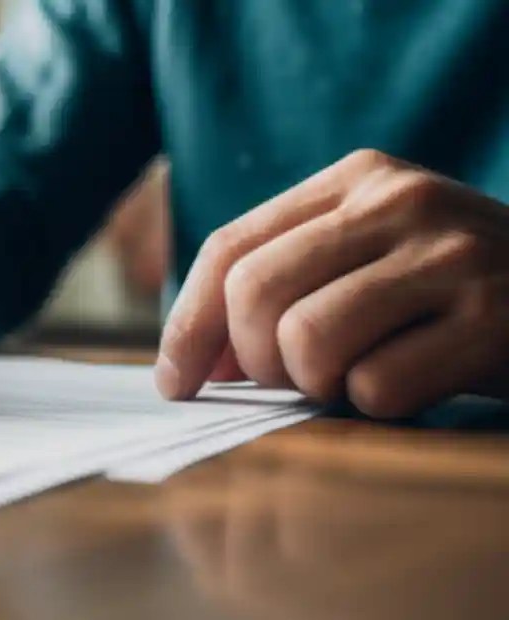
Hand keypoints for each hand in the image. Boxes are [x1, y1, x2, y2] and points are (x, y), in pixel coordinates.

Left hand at [156, 149, 508, 417]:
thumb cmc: (452, 295)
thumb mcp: (370, 261)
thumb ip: (285, 288)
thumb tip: (191, 363)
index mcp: (357, 179)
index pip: (229, 248)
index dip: (187, 324)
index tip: (176, 382)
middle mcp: (401, 201)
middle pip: (254, 292)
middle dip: (252, 360)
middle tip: (289, 383)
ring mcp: (451, 256)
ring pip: (307, 341)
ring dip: (318, 386)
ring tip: (358, 380)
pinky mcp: (494, 319)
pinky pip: (377, 387)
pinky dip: (381, 406)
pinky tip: (416, 385)